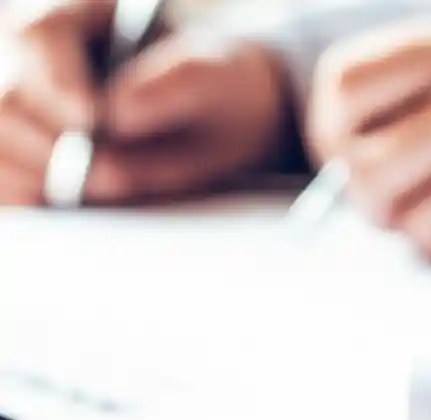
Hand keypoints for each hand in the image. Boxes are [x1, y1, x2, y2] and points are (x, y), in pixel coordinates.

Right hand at [0, 1, 293, 205]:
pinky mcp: (15, 136)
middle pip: (6, 93)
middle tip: (109, 176)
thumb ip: (176, 87)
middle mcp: (33, 46)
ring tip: (83, 190)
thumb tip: (116, 116)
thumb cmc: (217, 86)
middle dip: (52, 145)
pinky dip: (16, 187)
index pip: (42, 35)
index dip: (59, 85)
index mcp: (82, 10)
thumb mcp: (218, 80)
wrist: (218, 113)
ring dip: (30, 172)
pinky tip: (49, 197)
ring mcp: (17, 88)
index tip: (92, 122)